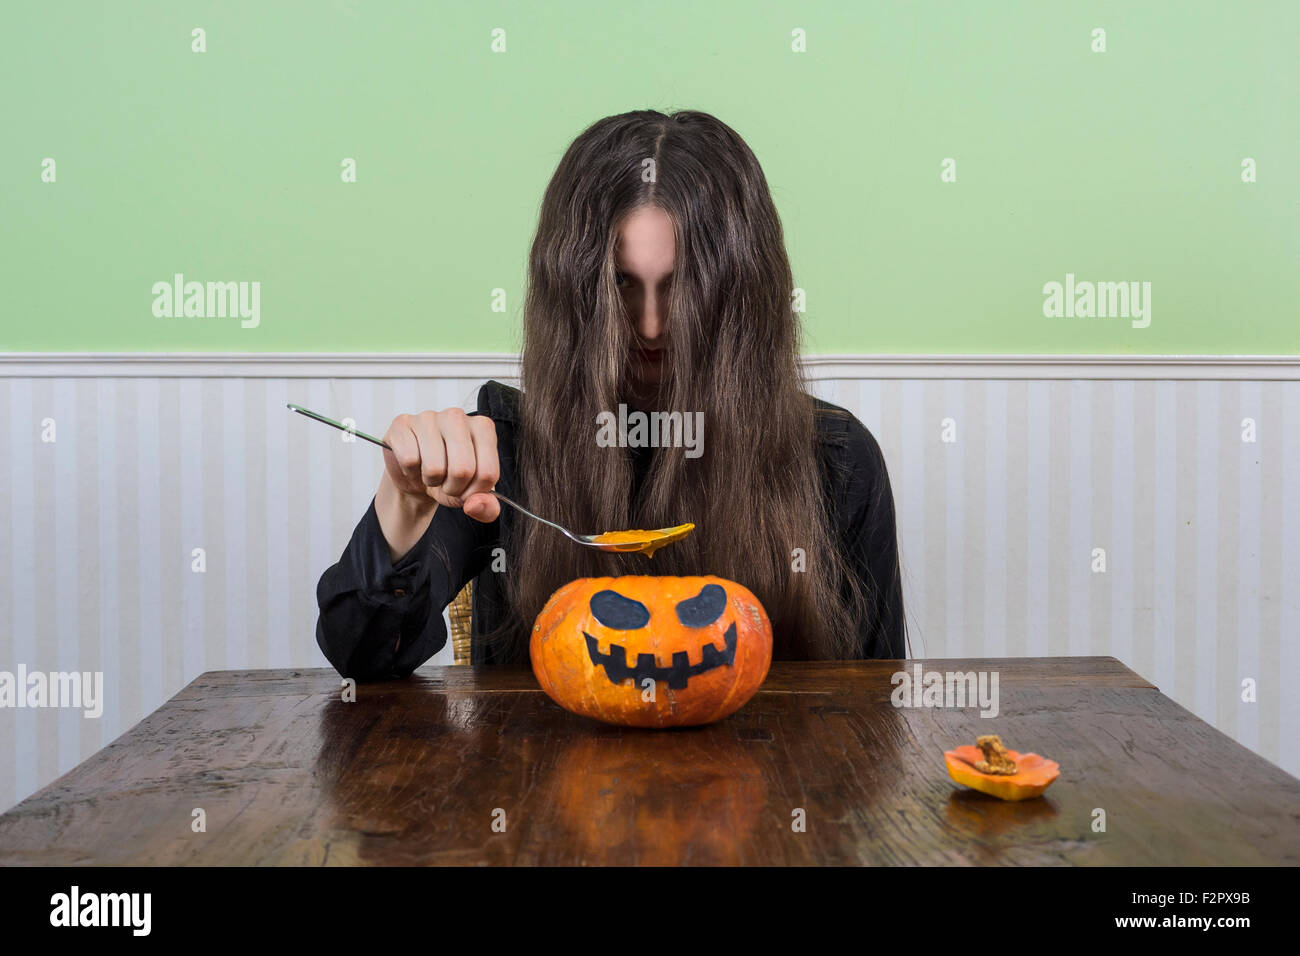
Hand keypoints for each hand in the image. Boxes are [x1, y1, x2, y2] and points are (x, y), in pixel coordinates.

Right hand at [380, 409, 500, 522]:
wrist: (417, 475)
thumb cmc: (448, 477)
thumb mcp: (472, 495)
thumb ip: (487, 507)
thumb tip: (475, 504)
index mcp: (483, 428)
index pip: (488, 473)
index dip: (474, 492)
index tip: (466, 488)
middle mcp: (457, 417)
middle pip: (462, 470)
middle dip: (453, 488)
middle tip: (446, 482)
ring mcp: (428, 417)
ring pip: (434, 467)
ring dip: (431, 480)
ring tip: (431, 471)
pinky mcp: (402, 424)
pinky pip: (409, 459)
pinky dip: (411, 471)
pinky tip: (415, 464)